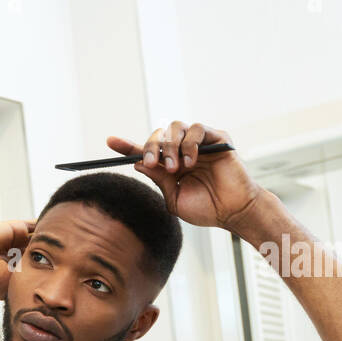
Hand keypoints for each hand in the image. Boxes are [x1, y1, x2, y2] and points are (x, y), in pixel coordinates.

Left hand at [107, 123, 263, 231]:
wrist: (232, 212)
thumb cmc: (206, 208)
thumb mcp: (173, 197)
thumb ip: (158, 179)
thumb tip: (138, 163)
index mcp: (170, 166)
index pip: (146, 151)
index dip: (127, 145)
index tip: (110, 141)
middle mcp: (182, 151)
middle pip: (159, 135)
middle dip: (151, 147)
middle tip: (152, 162)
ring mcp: (200, 144)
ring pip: (176, 128)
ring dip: (171, 146)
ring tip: (177, 167)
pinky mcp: (217, 139)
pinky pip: (198, 129)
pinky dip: (190, 143)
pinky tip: (191, 162)